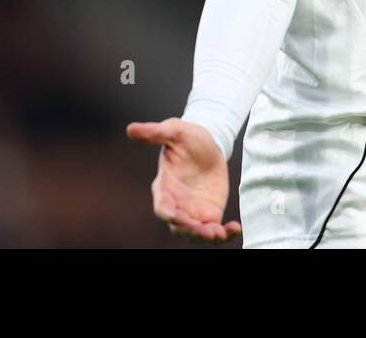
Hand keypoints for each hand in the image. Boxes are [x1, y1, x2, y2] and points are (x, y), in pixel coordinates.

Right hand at [125, 117, 241, 243]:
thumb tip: (130, 129)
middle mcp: (176, 204)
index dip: (167, 212)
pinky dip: (224, 235)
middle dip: (190, 230)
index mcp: (164, 187)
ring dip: (205, 237)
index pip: (162, 205)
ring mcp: (192, 211)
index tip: (174, 216)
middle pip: (179, 226)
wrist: (208, 144)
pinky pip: (215, 230)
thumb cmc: (187, 137)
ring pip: (195, 233)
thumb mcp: (174, 131)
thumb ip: (155, 133)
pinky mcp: (209, 213)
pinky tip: (235, 228)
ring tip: (219, 234)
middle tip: (205, 230)